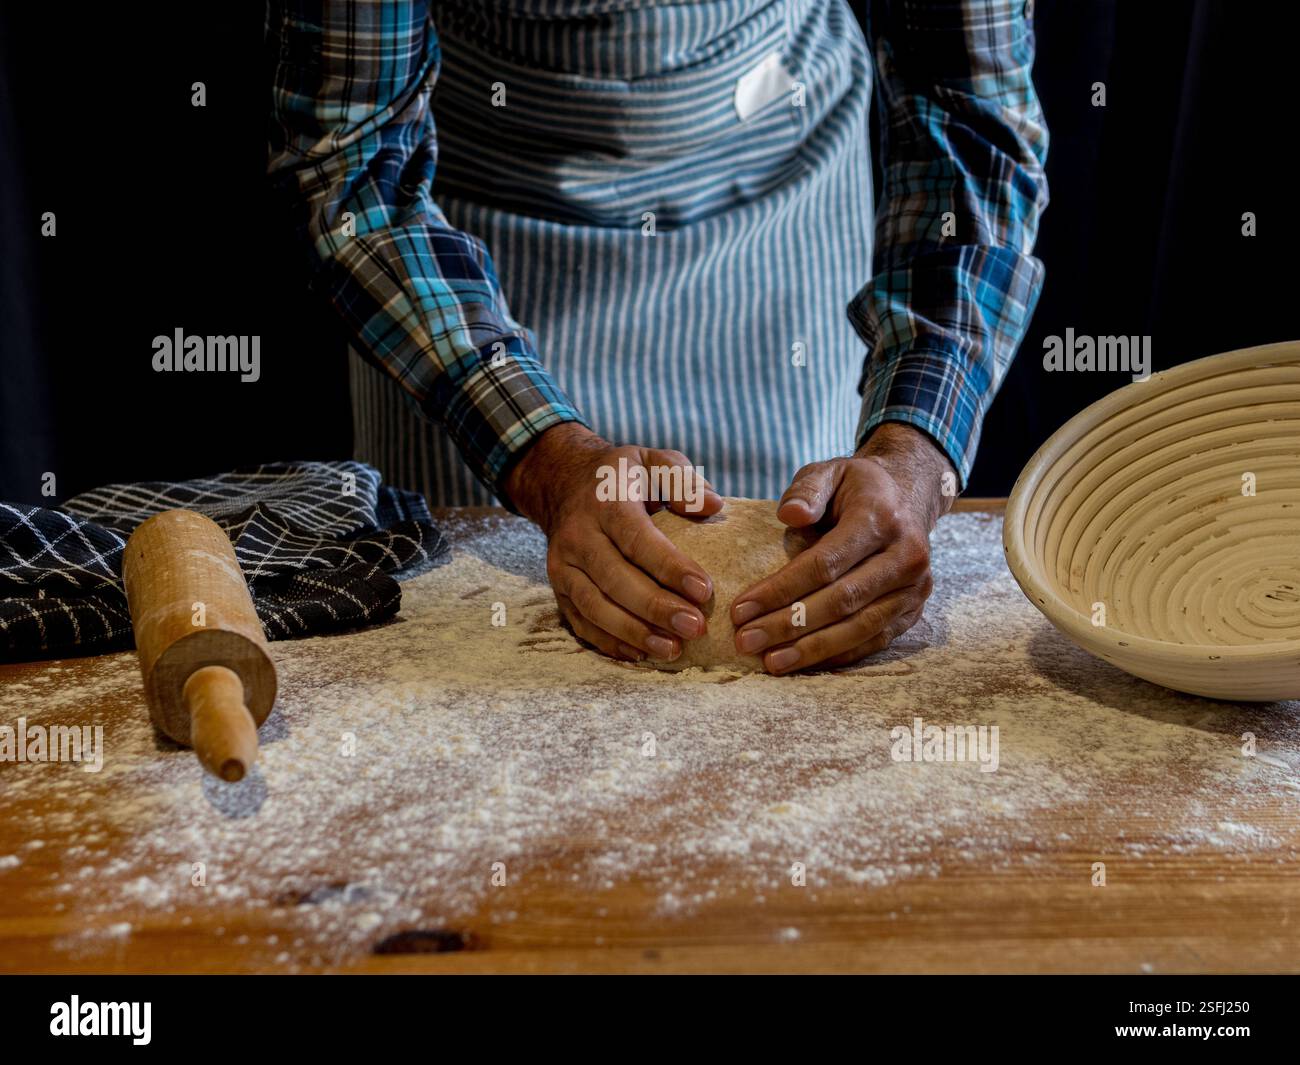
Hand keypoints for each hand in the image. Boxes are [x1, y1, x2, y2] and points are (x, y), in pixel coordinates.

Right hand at [505, 423, 722, 661]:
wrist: (563, 482)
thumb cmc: (622, 475)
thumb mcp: (652, 460)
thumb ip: (682, 480)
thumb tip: (713, 506)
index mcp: (605, 502)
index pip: (637, 539)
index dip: (670, 567)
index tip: (704, 590)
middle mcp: (578, 536)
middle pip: (615, 579)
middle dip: (656, 608)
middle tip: (696, 628)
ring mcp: (563, 565)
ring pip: (595, 606)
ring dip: (634, 632)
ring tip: (673, 650)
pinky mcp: (558, 588)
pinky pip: (581, 622)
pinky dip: (609, 642)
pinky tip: (641, 654)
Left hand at [730, 422, 954, 673]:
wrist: (907, 499)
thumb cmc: (855, 488)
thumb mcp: (829, 472)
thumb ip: (807, 490)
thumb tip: (790, 515)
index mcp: (881, 519)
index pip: (825, 563)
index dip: (781, 590)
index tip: (741, 608)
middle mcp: (906, 557)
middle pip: (840, 601)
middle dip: (788, 625)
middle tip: (745, 641)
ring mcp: (914, 589)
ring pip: (858, 628)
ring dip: (811, 650)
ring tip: (770, 662)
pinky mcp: (912, 612)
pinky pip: (872, 642)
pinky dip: (836, 655)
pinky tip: (801, 663)